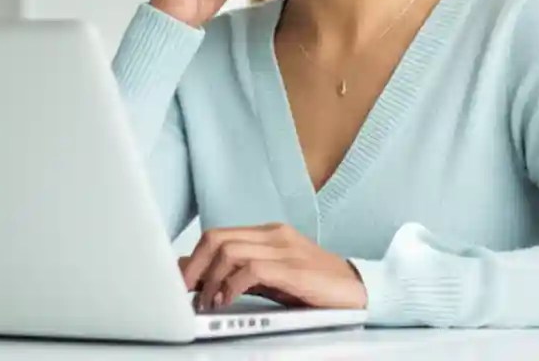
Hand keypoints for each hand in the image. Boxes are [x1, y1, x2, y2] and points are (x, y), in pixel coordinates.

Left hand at [178, 223, 366, 311]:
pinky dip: (232, 285)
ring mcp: (285, 250)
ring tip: (208, 303)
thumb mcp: (270, 279)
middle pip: (217, 239)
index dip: (191, 258)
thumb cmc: (315, 287)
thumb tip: (195, 274)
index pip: (217, 235)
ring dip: (211, 280)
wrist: (360, 291)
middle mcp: (274, 236)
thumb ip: (237, 273)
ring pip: (230, 251)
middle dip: (193, 267)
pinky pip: (252, 269)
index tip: (178, 283)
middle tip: (184, 294)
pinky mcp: (295, 269)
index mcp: (267, 234)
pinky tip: (228, 301)